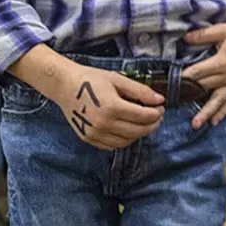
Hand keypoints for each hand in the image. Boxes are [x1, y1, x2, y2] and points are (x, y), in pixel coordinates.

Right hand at [49, 62, 164, 149]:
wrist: (64, 85)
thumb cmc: (91, 80)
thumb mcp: (118, 80)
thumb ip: (140, 91)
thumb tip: (160, 100)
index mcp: (111, 107)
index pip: (143, 117)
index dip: (157, 113)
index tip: (161, 108)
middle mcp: (102, 123)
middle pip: (137, 131)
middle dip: (152, 125)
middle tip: (157, 116)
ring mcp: (94, 133)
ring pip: (126, 141)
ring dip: (139, 134)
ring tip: (144, 123)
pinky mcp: (88, 138)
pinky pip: (112, 145)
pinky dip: (124, 140)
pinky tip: (128, 129)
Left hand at [182, 6, 225, 128]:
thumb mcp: (223, 30)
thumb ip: (203, 35)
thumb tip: (184, 38)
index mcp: (221, 62)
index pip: (197, 73)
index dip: (182, 78)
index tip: (168, 85)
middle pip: (203, 89)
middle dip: (187, 97)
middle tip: (172, 106)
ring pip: (217, 101)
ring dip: (206, 113)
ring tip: (195, 125)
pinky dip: (223, 112)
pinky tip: (214, 122)